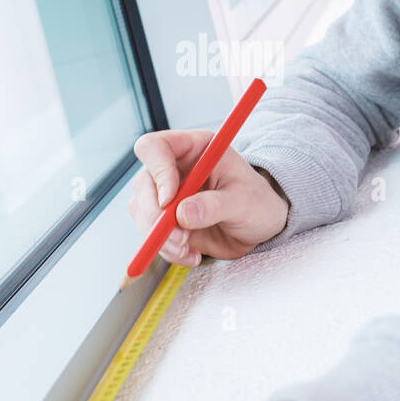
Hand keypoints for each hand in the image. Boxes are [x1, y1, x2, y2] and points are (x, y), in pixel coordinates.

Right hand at [128, 128, 289, 266]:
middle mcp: (174, 167)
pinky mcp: (163, 218)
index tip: (169, 200)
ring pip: (141, 211)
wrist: (257, 227)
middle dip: (156, 215)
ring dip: (160, 236)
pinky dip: (166, 249)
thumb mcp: (244, 201)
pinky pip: (150, 233)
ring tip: (188, 248)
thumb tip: (183, 213)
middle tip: (179, 236)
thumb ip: (215, 205)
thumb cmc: (256, 202)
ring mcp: (165, 193)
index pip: (156, 147)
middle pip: (143, 183)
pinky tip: (190, 253)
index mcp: (194, 148)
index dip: (157, 171)